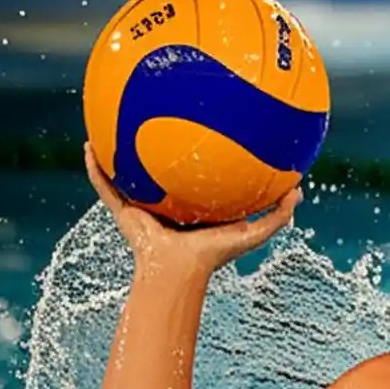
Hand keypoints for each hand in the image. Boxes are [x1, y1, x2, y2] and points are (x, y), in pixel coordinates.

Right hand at [84, 142, 301, 276]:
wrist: (180, 270)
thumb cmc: (216, 255)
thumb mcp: (254, 232)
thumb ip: (278, 214)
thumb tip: (300, 190)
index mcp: (193, 207)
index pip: (195, 179)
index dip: (196, 159)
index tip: (201, 133)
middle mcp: (165, 205)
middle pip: (158, 171)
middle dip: (154, 148)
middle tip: (156, 118)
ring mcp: (142, 207)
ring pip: (126, 174)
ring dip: (117, 152)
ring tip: (112, 123)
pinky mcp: (124, 211)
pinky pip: (105, 185)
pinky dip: (95, 167)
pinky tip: (90, 145)